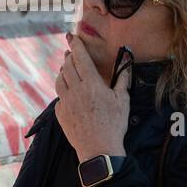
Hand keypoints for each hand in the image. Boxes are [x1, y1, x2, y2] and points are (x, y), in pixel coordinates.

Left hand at [54, 31, 129, 160]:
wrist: (99, 149)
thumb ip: (122, 79)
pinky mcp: (60, 113)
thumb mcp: (123, 100)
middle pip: (67, 66)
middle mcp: (75, 90)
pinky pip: (59, 97)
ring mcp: (65, 102)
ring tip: (67, 69)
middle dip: (69, 56)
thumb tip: (127, 62)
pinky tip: (68, 92)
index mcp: (91, 84)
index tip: (72, 37)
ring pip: (59, 80)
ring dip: (62, 71)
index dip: (76, 45)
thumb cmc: (114, 124)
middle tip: (71, 52)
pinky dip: (62, 90)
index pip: (80, 58)